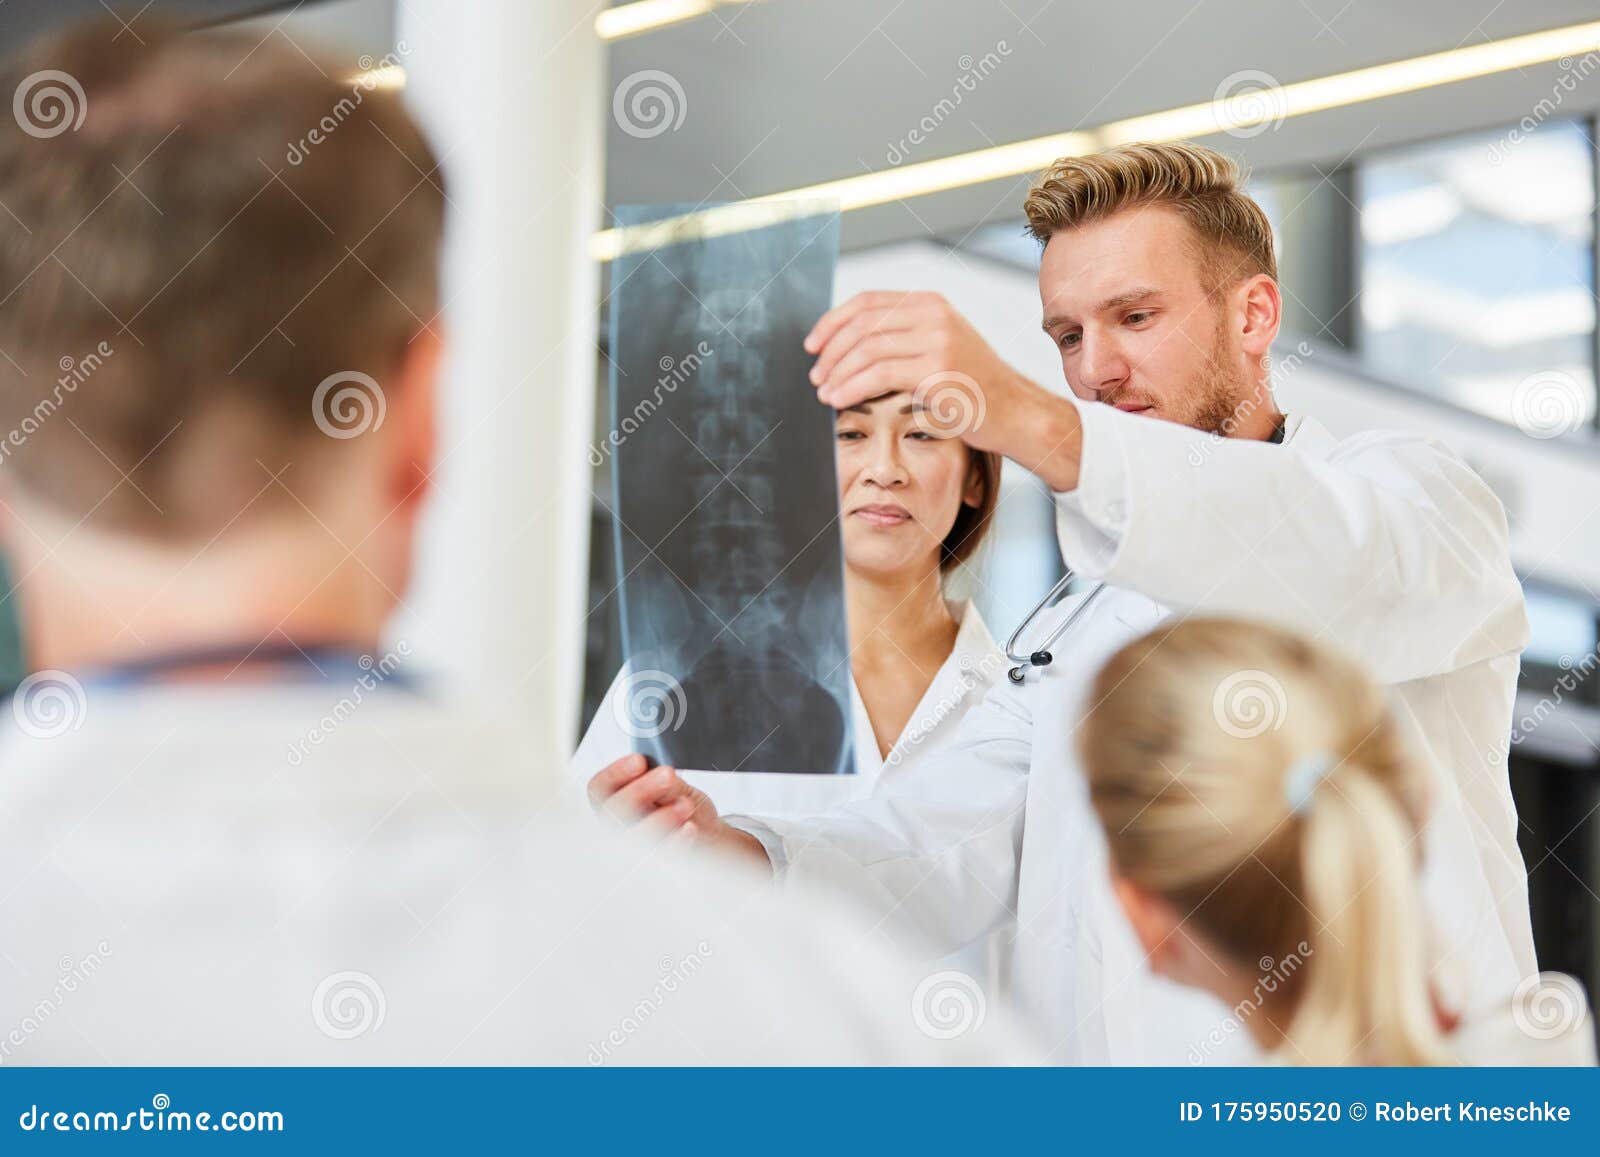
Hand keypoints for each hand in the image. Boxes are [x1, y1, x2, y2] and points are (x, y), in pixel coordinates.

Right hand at [586, 754, 770, 869]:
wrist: (705, 831)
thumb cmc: (681, 804)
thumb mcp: (676, 786)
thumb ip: (665, 781)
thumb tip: (661, 774)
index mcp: (615, 799)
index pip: (600, 788)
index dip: (615, 773)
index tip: (639, 761)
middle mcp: (619, 823)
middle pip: (614, 810)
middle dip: (641, 790)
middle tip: (667, 775)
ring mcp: (635, 845)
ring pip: (633, 837)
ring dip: (660, 818)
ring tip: (686, 803)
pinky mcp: (656, 862)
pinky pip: (660, 855)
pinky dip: (676, 841)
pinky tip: (689, 828)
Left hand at [804, 291, 1084, 488]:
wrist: (1014, 411)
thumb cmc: (973, 387)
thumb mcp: (940, 347)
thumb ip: (903, 337)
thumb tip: (849, 344)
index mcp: (930, 304)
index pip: (868, 302)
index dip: (833, 321)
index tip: (812, 344)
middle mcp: (933, 315)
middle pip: (862, 324)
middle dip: (830, 351)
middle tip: (814, 374)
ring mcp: (937, 340)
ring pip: (866, 349)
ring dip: (836, 372)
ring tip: (822, 392)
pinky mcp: (936, 370)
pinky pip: (878, 375)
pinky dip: (850, 388)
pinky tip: (836, 400)